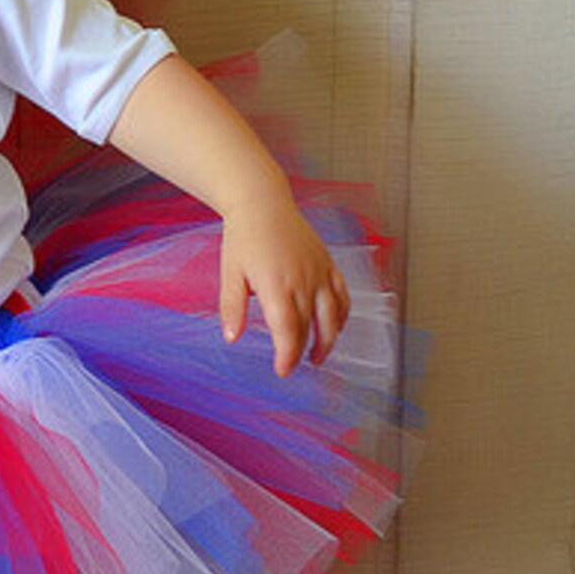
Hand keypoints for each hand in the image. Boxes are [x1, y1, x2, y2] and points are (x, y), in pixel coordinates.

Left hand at [219, 192, 350, 376]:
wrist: (263, 203)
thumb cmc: (244, 238)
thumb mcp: (231, 274)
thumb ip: (232, 308)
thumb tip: (231, 337)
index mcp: (276, 285)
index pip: (288, 331)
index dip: (288, 355)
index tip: (283, 370)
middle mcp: (303, 280)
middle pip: (310, 327)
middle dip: (304, 351)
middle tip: (295, 366)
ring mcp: (319, 272)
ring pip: (332, 315)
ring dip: (329, 339)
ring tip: (319, 355)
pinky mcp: (328, 264)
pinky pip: (343, 295)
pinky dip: (342, 314)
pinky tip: (335, 326)